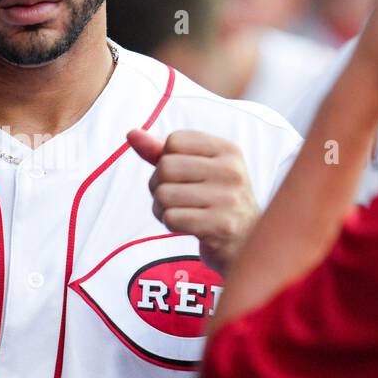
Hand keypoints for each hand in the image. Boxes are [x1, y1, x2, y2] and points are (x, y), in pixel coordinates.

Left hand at [127, 129, 259, 273]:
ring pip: (164, 194)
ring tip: (181, 213)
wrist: (246, 243)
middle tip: (176, 199)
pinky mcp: (220, 225)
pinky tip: (186, 226)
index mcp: (228, 150)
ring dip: (162, 208)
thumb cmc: (214, 201)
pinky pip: (171, 218)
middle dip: (159, 186)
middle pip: (166, 167)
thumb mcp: (196, 170)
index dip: (166, 160)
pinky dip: (170, 224)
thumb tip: (131, 134)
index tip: (182, 177)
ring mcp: (228, 199)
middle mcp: (231, 171)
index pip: (174, 141)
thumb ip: (162, 152)